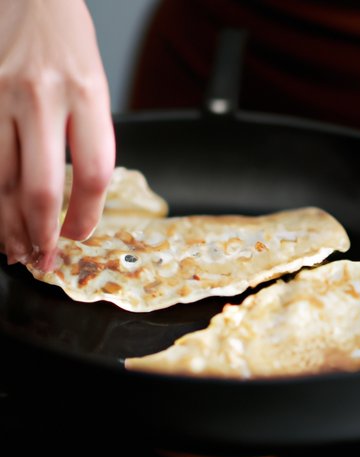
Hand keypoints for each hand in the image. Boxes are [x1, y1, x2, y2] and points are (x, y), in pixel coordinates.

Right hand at [0, 0, 114, 269]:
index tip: (80, 233)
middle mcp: (41, 96)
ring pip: (0, 181)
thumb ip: (87, 137)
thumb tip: (77, 194)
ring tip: (15, 249)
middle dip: (41, 234)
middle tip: (44, 258)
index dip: (86, 215)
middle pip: (41, 187)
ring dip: (7, 224)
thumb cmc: (64, 39)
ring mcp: (0, 96)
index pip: (93, 173)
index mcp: (86, 95)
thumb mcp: (94, 85)